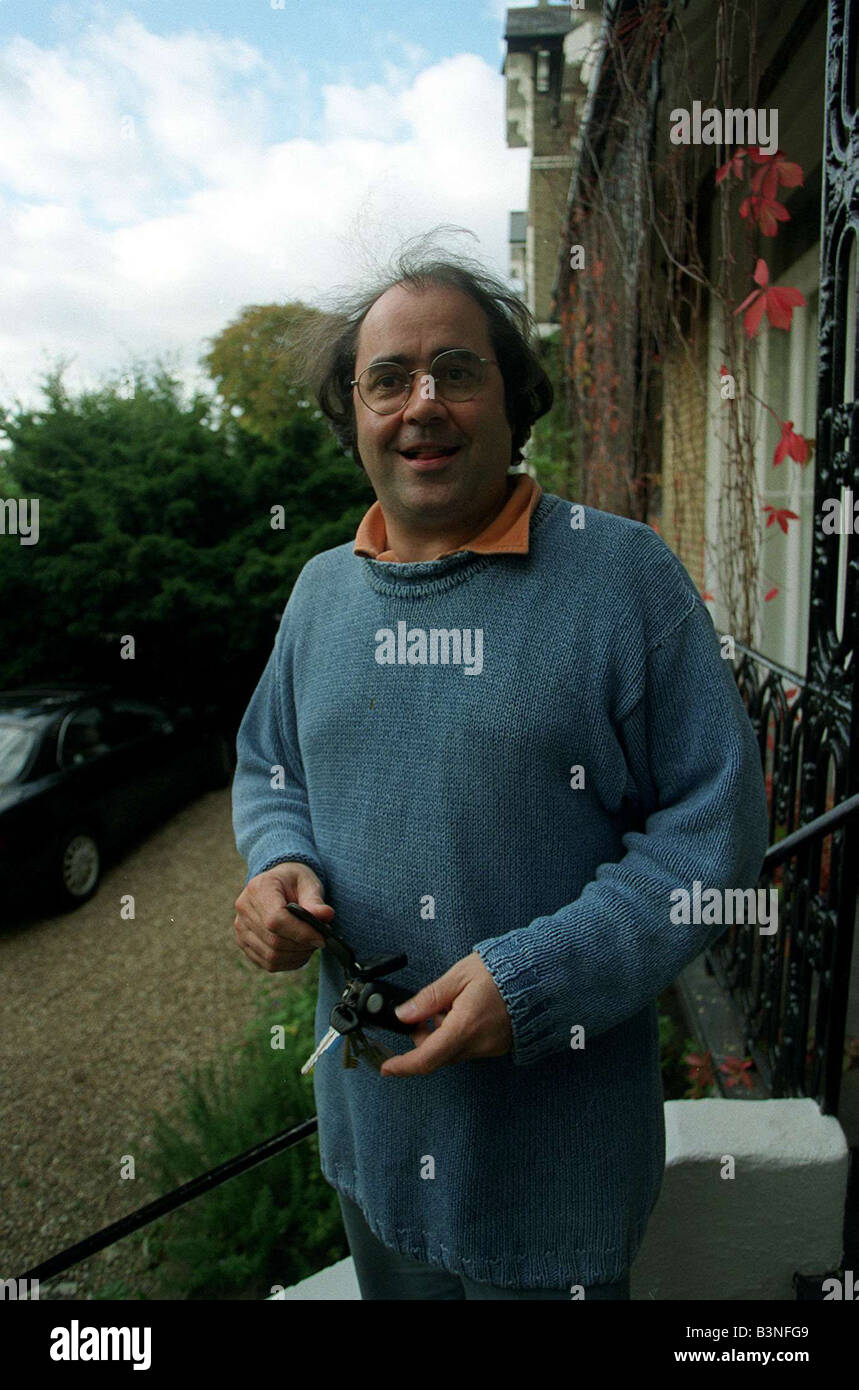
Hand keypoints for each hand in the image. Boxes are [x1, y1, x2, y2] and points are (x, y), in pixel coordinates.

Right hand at [233, 863, 333, 971]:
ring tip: (310, 944)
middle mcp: (244, 909)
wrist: (278, 885)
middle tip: (320, 940)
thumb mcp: (308, 883)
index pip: (275, 920)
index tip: (321, 938)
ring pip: (271, 956)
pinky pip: (267, 963)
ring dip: (297, 956)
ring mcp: (241, 928)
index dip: (300, 933)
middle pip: (274, 941)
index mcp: (258, 888)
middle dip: (302, 945)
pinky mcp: (244, 943)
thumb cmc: (294, 882)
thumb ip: (315, 901)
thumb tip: (326, 915)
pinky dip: (288, 962)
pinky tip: (300, 951)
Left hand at [379, 953, 512, 1076]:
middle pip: (438, 1056)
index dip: (403, 1066)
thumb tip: (403, 1014)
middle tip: (423, 1013)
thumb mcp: (459, 976)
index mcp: (465, 1025)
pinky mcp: (498, 1047)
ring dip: (442, 1035)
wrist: (538, 975)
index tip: (387, 1067)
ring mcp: (490, 1048)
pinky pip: (469, 1048)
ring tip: (451, 1004)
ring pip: (453, 1052)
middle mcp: (478, 1043)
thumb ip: (429, 998)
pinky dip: (458, 1035)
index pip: (427, 1057)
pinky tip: (465, 1011)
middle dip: (423, 1039)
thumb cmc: (501, 971)